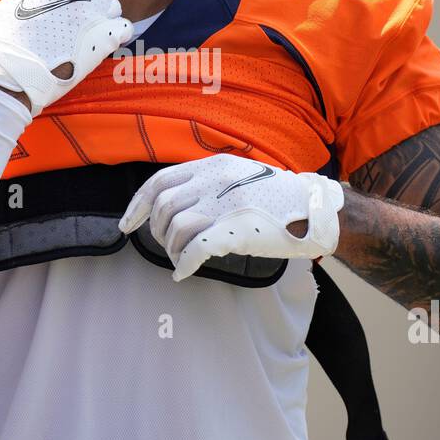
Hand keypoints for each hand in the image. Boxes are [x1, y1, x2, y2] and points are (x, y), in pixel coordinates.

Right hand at [0, 0, 132, 114]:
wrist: (13, 73)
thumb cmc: (2, 45)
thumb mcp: (8, 7)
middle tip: (84, 15)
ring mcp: (93, 13)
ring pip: (114, 4)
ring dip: (106, 16)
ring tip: (93, 34)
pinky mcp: (105, 36)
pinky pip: (125, 27)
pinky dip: (119, 35)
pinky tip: (106, 45)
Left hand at [117, 153, 345, 281]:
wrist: (313, 209)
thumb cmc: (276, 197)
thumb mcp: (238, 175)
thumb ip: (208, 183)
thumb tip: (175, 205)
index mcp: (212, 166)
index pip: (159, 182)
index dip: (137, 205)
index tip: (127, 225)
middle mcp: (214, 181)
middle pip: (163, 208)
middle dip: (157, 231)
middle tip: (166, 245)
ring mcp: (223, 206)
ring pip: (176, 229)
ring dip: (172, 250)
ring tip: (182, 259)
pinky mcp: (234, 230)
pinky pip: (194, 250)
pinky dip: (183, 264)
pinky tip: (184, 273)